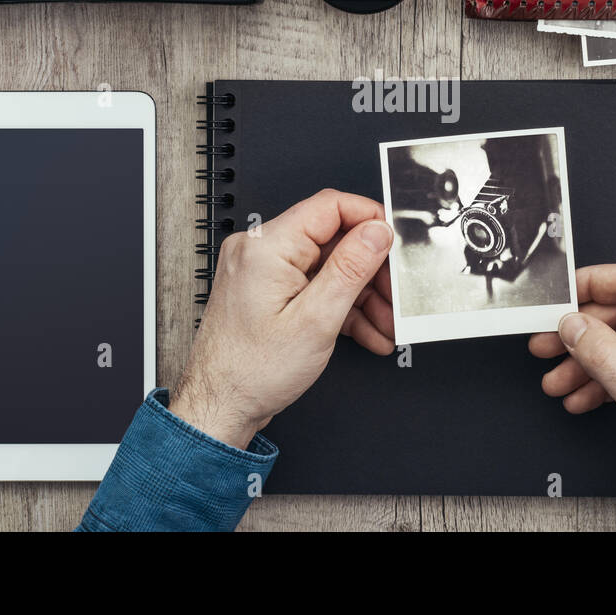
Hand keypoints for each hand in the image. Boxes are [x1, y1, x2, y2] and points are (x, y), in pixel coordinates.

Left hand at [169, 190, 396, 449]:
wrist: (219, 408)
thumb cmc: (250, 372)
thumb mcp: (316, 320)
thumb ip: (351, 268)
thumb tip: (377, 231)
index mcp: (266, 246)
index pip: (330, 206)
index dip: (370, 220)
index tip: (395, 242)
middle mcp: (260, 250)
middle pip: (334, 240)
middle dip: (372, 272)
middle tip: (396, 297)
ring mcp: (263, 271)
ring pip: (329, 268)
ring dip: (362, 296)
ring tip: (386, 325)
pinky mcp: (268, 291)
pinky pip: (315, 286)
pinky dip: (341, 307)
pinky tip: (366, 331)